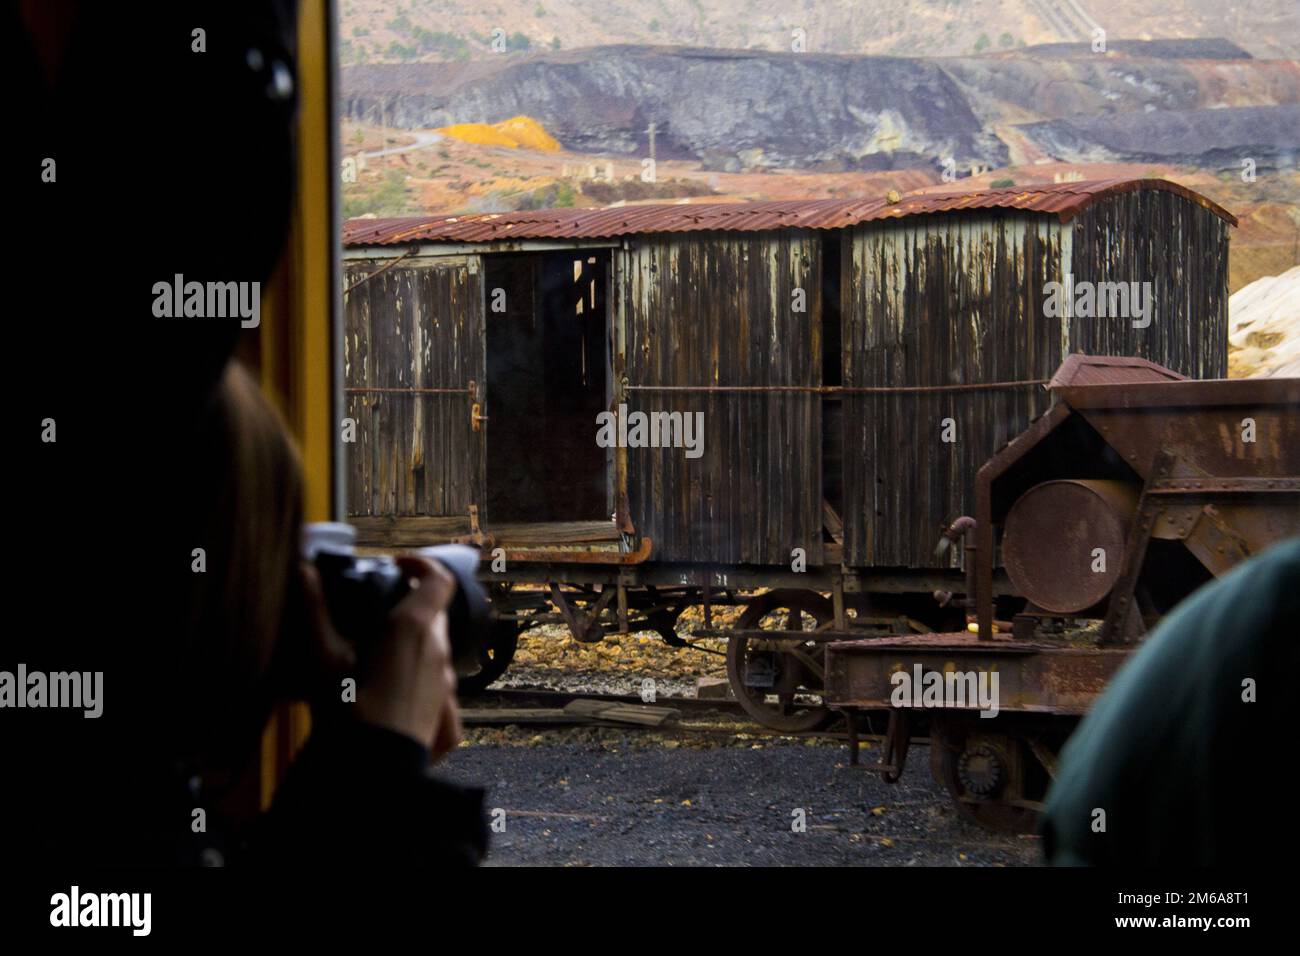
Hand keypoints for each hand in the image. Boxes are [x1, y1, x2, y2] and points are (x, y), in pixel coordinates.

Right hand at [299, 555, 460, 756]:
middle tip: (374, 618)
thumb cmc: (349, 713)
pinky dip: (418, 690)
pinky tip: (393, 700)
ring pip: (435, 656)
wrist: (374, 773)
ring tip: (375, 661)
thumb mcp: (323, 658)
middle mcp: (439, 655)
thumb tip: (303, 570)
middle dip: (409, 610)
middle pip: (434, 618)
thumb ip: (313, 610)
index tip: (398, 565)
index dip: (423, 565)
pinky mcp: (446, 722)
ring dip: (412, 650)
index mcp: (414, 630)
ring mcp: (446, 690)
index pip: (439, 580)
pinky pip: (439, 696)